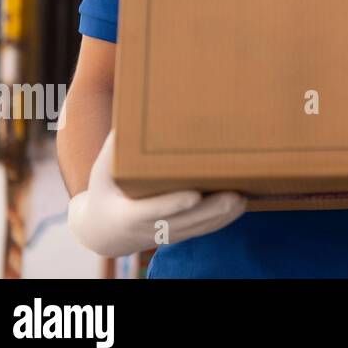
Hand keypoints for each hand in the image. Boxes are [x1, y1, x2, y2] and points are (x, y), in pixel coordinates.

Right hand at [67, 130, 246, 257]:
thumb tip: (132, 111)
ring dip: (222, 215)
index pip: (153, 211)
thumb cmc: (105, 190)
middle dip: (211, 210)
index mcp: (127, 215)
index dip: (174, 204)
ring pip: (197, 228)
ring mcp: (165, 235)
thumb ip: (115, 147)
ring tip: (244, 196)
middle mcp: (148, 229)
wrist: (104, 231)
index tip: (194, 196)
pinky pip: (202, 230)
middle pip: (184, 222)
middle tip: (235, 196)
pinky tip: (241, 205)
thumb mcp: (103, 171)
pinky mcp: (178, 235)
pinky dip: (221, 220)